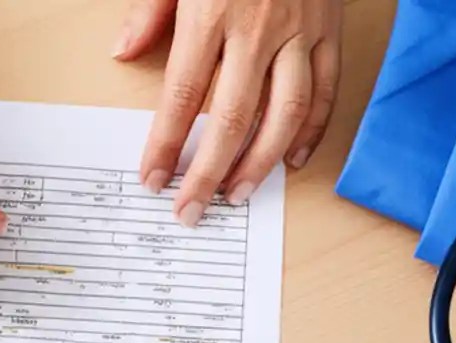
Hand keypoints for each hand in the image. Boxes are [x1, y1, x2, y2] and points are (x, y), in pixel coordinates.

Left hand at [113, 0, 342, 225]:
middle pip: (234, 117)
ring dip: (261, 163)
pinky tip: (291, 160)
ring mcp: (302, 30)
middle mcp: (260, 27)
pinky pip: (326, 91)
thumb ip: (150, 9)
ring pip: (286, 114)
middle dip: (208, 172)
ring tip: (237, 194)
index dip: (166, 144)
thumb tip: (123, 53)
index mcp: (212, 11)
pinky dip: (312, 130)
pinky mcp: (332, 30)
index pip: (184, 96)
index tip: (152, 179)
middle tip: (191, 210)